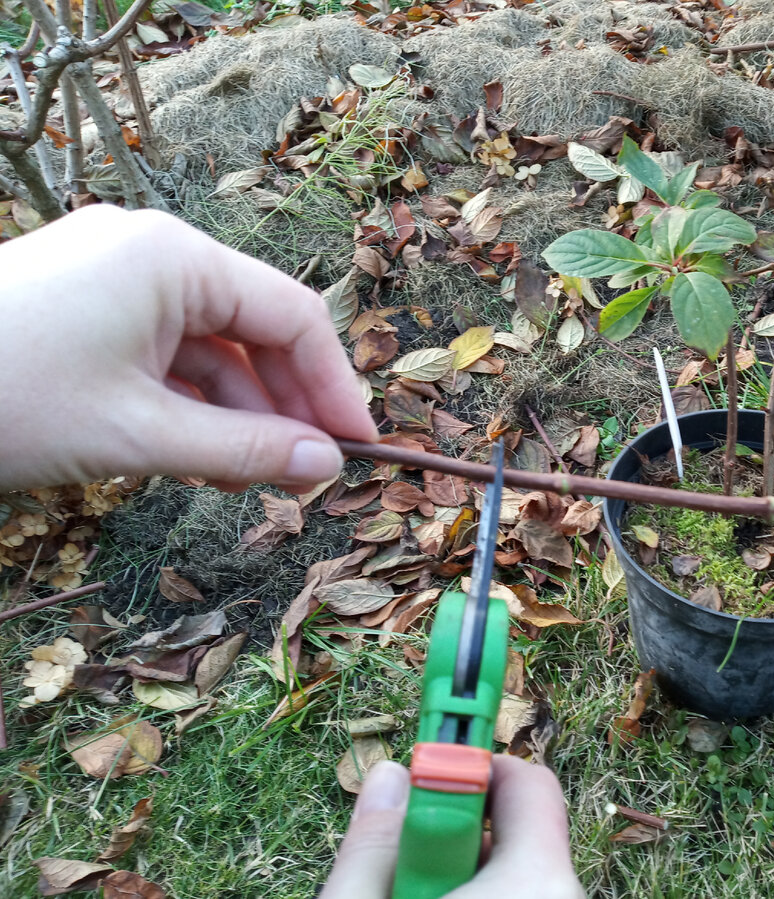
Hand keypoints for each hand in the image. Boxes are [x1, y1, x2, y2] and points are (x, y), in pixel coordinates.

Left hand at [0, 205, 376, 492]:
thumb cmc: (9, 399)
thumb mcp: (140, 435)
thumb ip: (246, 450)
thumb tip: (327, 468)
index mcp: (174, 258)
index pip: (292, 315)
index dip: (334, 386)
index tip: (358, 450)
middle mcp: (152, 253)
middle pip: (255, 330)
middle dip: (285, 406)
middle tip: (308, 477)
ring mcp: (114, 278)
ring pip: (210, 349)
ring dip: (237, 413)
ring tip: (252, 479)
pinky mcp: (85, 308)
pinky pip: (164, 355)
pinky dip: (188, 405)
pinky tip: (200, 457)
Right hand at [320, 756, 582, 898]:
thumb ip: (375, 845)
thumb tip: (390, 777)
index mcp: (535, 882)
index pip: (525, 783)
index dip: (469, 768)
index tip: (428, 763)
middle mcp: (568, 898)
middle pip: (516, 836)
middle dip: (457, 838)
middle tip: (403, 869)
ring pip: (514, 878)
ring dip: (465, 879)